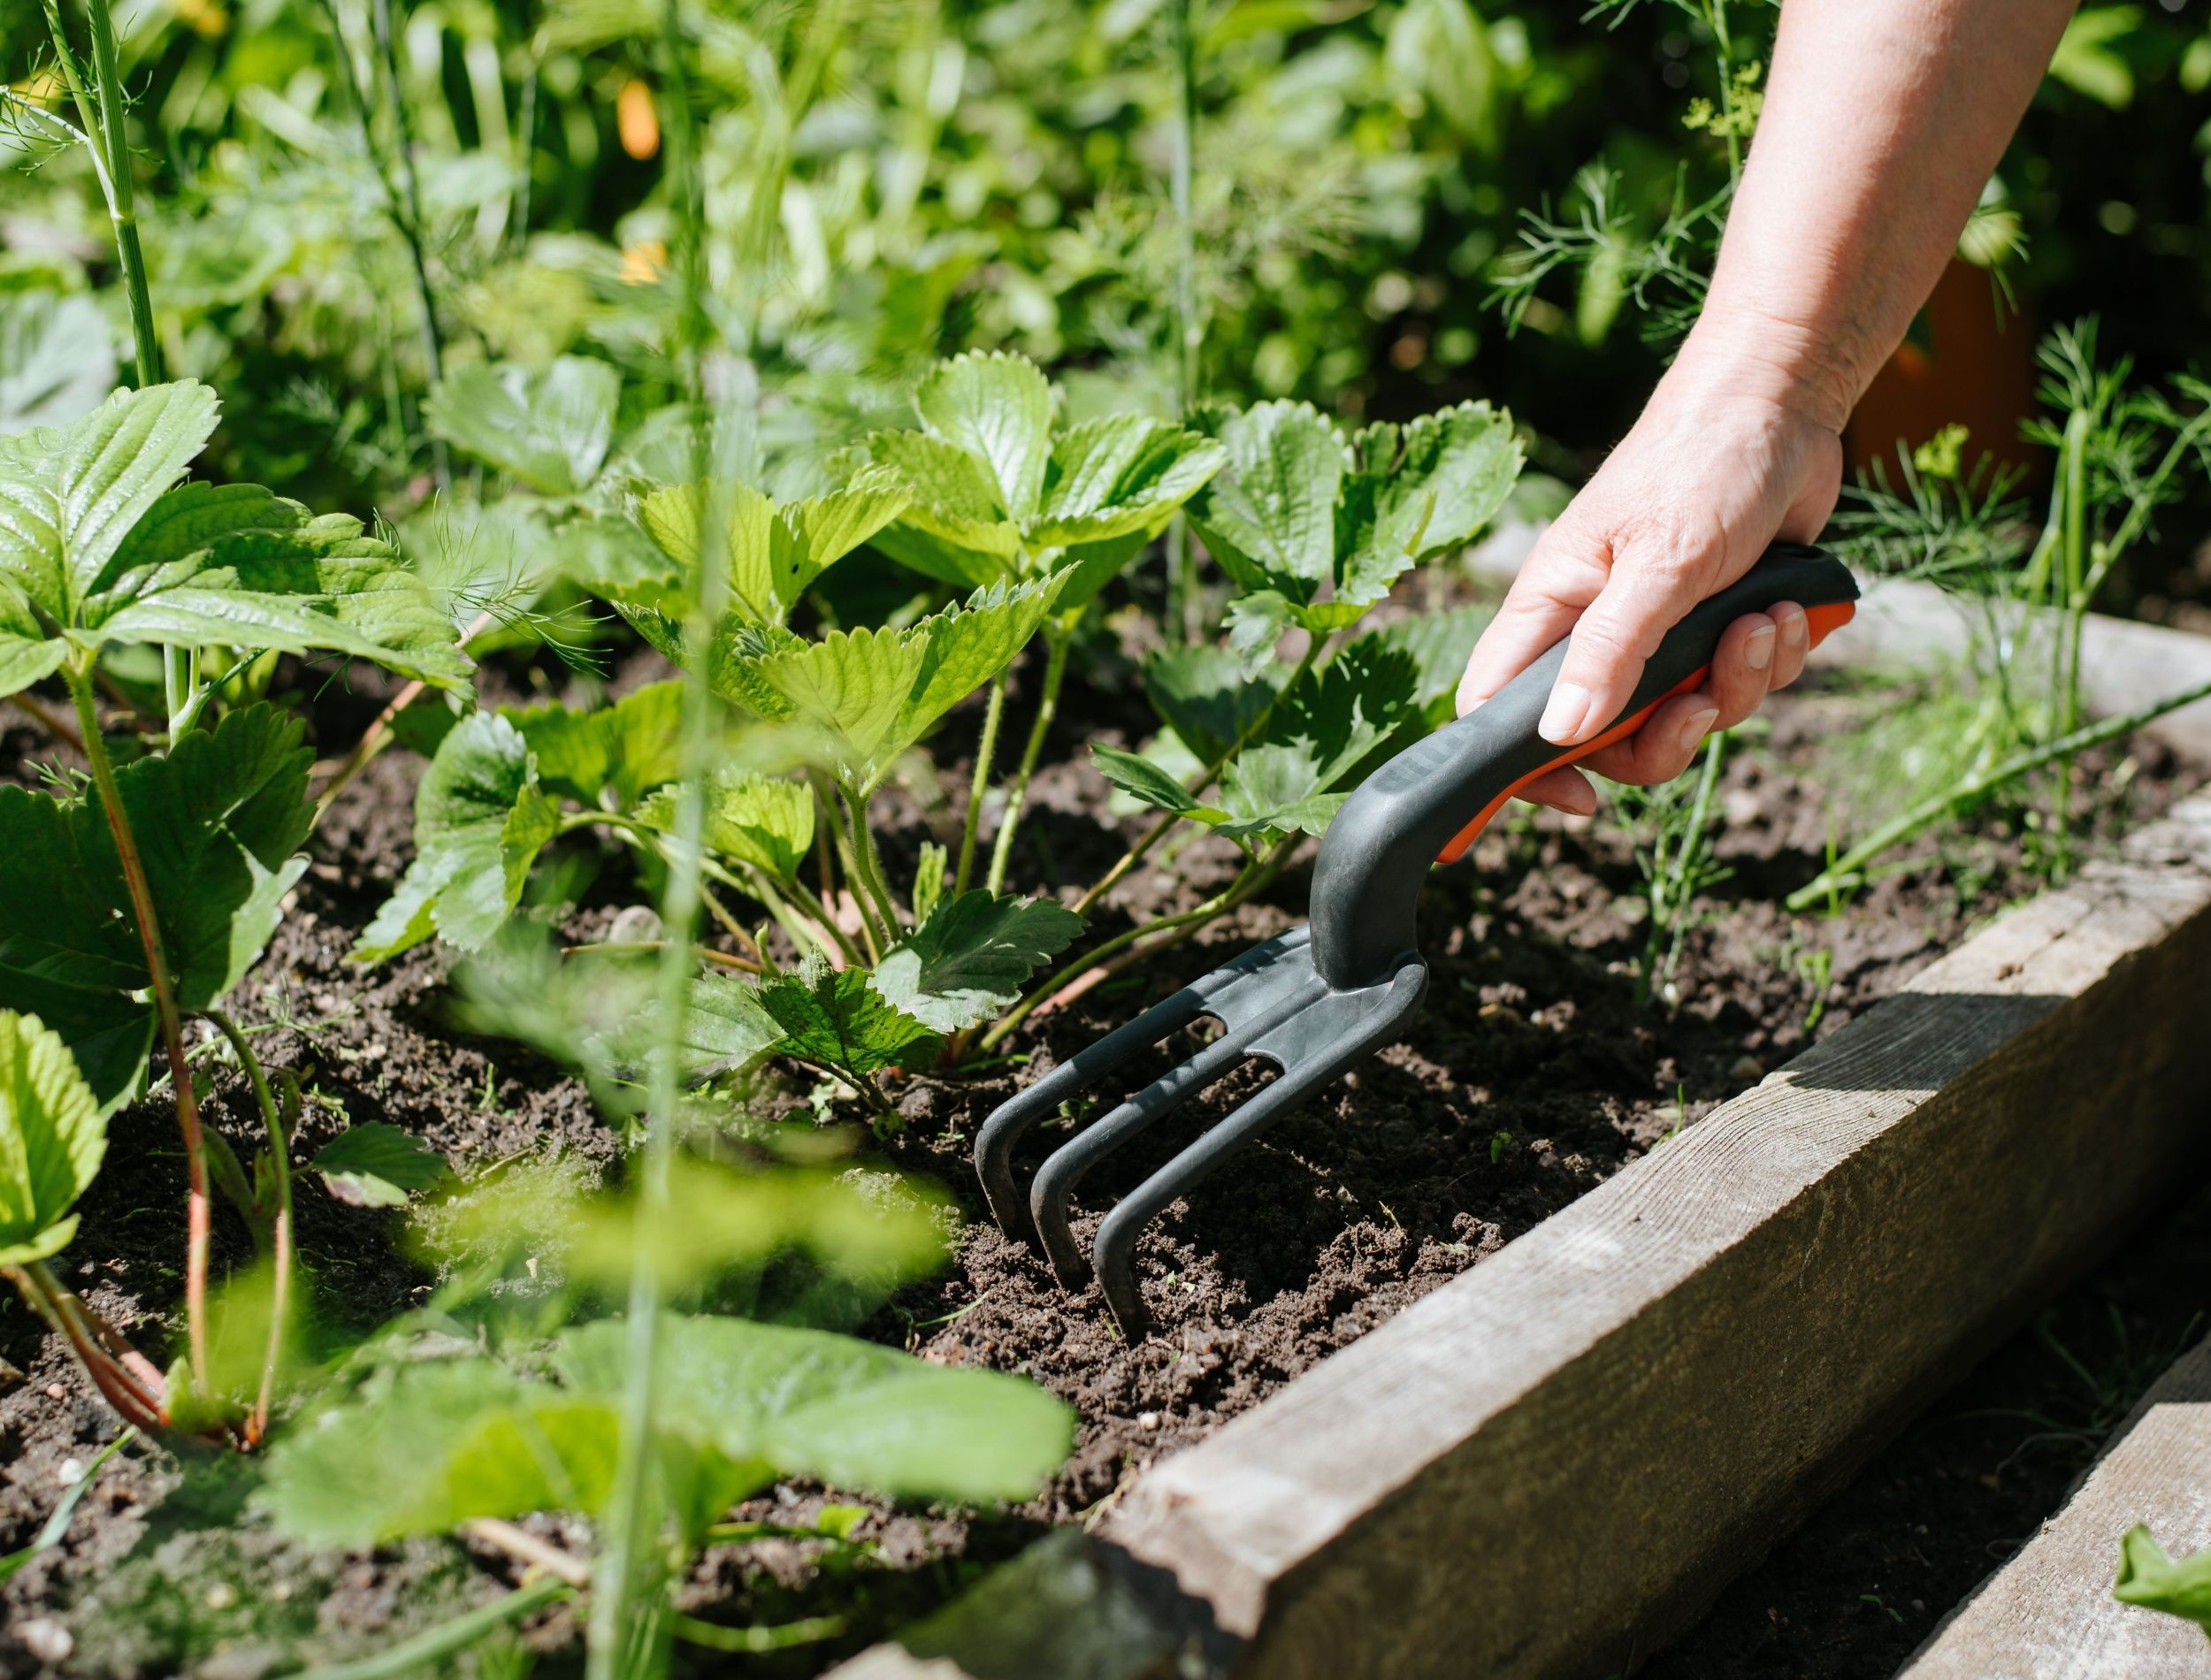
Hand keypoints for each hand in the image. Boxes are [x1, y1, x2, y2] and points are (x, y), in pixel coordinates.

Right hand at [1455, 338, 1846, 814]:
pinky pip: (1736, 687)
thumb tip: (1559, 739)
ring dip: (1735, 687)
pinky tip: (1786, 611)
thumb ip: (1609, 652)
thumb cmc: (1702, 463)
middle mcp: (1595, 629)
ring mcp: (1659, 633)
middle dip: (1667, 735)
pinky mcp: (1715, 628)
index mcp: (1551, 608)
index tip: (1579, 800)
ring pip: (1682, 718)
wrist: (1785, 406)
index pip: (1497, 711)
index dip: (1521, 772)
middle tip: (1705, 700)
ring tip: (1762, 623)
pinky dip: (1769, 661)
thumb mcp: (1659, 562)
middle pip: (1606, 739)